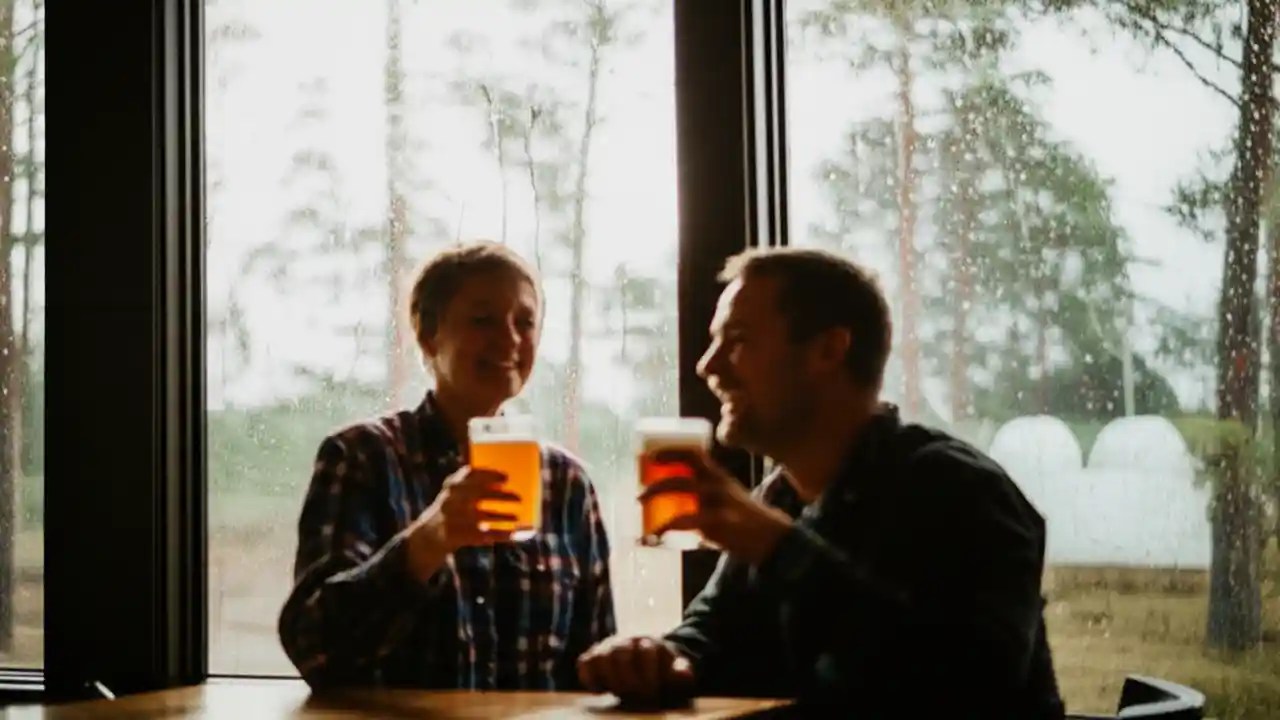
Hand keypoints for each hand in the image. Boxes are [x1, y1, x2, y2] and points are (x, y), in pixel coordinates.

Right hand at [406, 466, 520, 576]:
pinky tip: (511, 534)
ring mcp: (451, 519)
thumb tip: (514, 479)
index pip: (469, 474)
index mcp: (452, 484)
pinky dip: (497, 534)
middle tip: (519, 497)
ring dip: (502, 517)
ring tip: (517, 517)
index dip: (489, 474)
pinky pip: (480, 535)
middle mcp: (450, 500)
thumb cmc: (455, 506)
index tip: (506, 477)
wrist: (430, 534)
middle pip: (478, 494)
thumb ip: (477, 484)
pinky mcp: (455, 536)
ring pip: (481, 516)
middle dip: (500, 495)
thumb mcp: (458, 491)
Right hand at [577, 635, 693, 701]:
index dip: (650, 674)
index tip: (653, 693)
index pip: (646, 651)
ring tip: (618, 693)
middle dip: (628, 678)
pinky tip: (600, 692)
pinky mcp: (593, 658)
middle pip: (620, 652)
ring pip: (600, 655)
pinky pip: (583, 663)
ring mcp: (607, 647)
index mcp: (649, 642)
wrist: (650, 662)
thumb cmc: (664, 671)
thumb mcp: (678, 672)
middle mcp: (626, 640)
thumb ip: (682, 672)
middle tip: (636, 697)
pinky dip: (588, 677)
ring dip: (609, 677)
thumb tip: (684, 674)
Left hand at [641, 448, 792, 564]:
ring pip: (685, 489)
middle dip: (658, 476)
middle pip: (685, 471)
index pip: (693, 453)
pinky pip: (690, 520)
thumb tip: (672, 503)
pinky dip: (669, 525)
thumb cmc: (745, 519)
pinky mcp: (722, 522)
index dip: (670, 450)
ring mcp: (721, 502)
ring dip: (658, 494)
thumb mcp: (725, 498)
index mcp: (719, 476)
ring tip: (640, 502)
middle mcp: (719, 484)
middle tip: (640, 486)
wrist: (774, 539)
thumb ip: (702, 497)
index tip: (649, 454)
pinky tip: (657, 532)